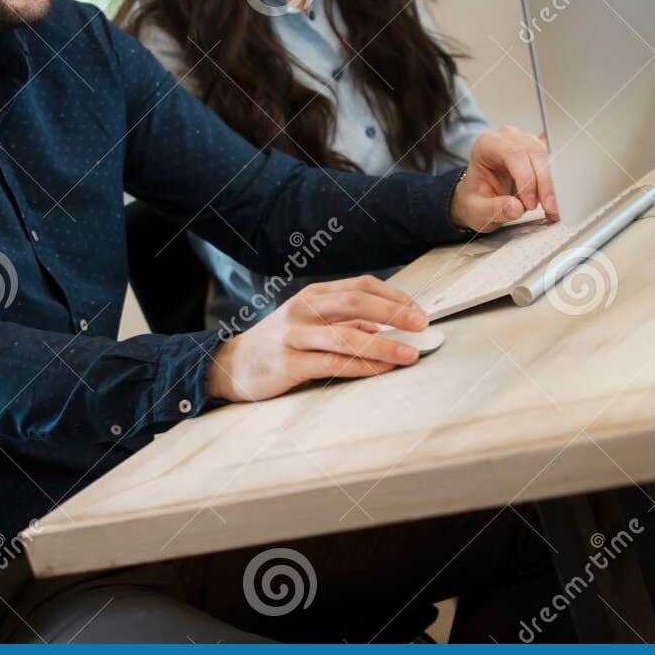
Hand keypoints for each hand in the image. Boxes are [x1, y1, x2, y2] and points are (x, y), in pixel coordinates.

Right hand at [207, 276, 427, 402]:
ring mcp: (294, 335)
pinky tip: (381, 368)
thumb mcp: (312, 323)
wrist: (233, 364)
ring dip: (384, 344)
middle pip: (356, 301)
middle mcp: (304, 309)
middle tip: (421, 325)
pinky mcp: (288, 363)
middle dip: (394, 312)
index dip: (394, 296)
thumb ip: (345, 323)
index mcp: (314, 294)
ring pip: (346, 334)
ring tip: (409, 353)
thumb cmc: (280, 344)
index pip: (361, 286)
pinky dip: (361, 365)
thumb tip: (386, 327)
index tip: (418, 312)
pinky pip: (331, 363)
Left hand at [449, 125, 558, 231]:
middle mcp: (507, 139)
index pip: (512, 152)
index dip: (525, 177)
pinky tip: (553, 201)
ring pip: (546, 156)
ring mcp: (524, 142)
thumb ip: (494, 209)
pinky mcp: (538, 152)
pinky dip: (555, 183)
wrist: (481, 197)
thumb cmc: (476, 198)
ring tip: (551, 209)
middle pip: (533, 152)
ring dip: (551, 184)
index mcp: (486, 145)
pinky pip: (553, 162)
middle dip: (544, 183)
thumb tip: (515, 207)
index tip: (530, 203)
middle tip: (548, 208)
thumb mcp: (477, 210)